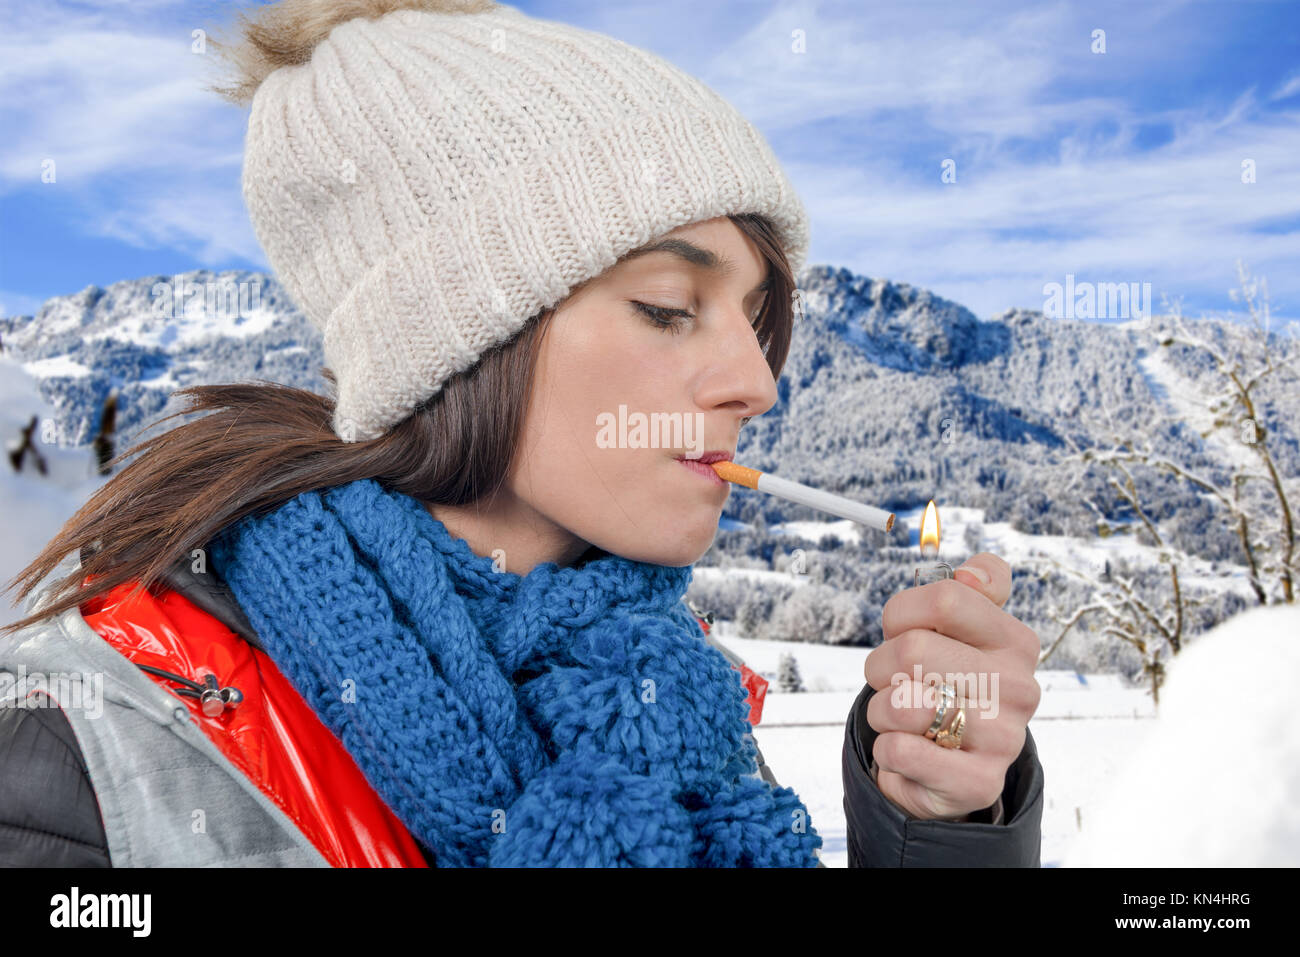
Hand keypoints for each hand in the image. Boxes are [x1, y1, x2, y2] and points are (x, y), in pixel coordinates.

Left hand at [861, 553, 1041, 820]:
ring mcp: (1005, 739)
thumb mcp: (964, 628)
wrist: (952, 765)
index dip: (901, 614)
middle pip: (912, 649)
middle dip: (881, 667)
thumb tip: (972, 574)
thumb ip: (976, 585)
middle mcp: (1020, 689)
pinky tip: (910, 754)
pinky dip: (887, 751)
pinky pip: (899, 752)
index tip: (902, 632)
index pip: (944, 599)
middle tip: (895, 684)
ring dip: (881, 711)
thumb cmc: (947, 682)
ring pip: (900, 704)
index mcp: (1016, 641)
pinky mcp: (978, 784)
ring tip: (902, 721)